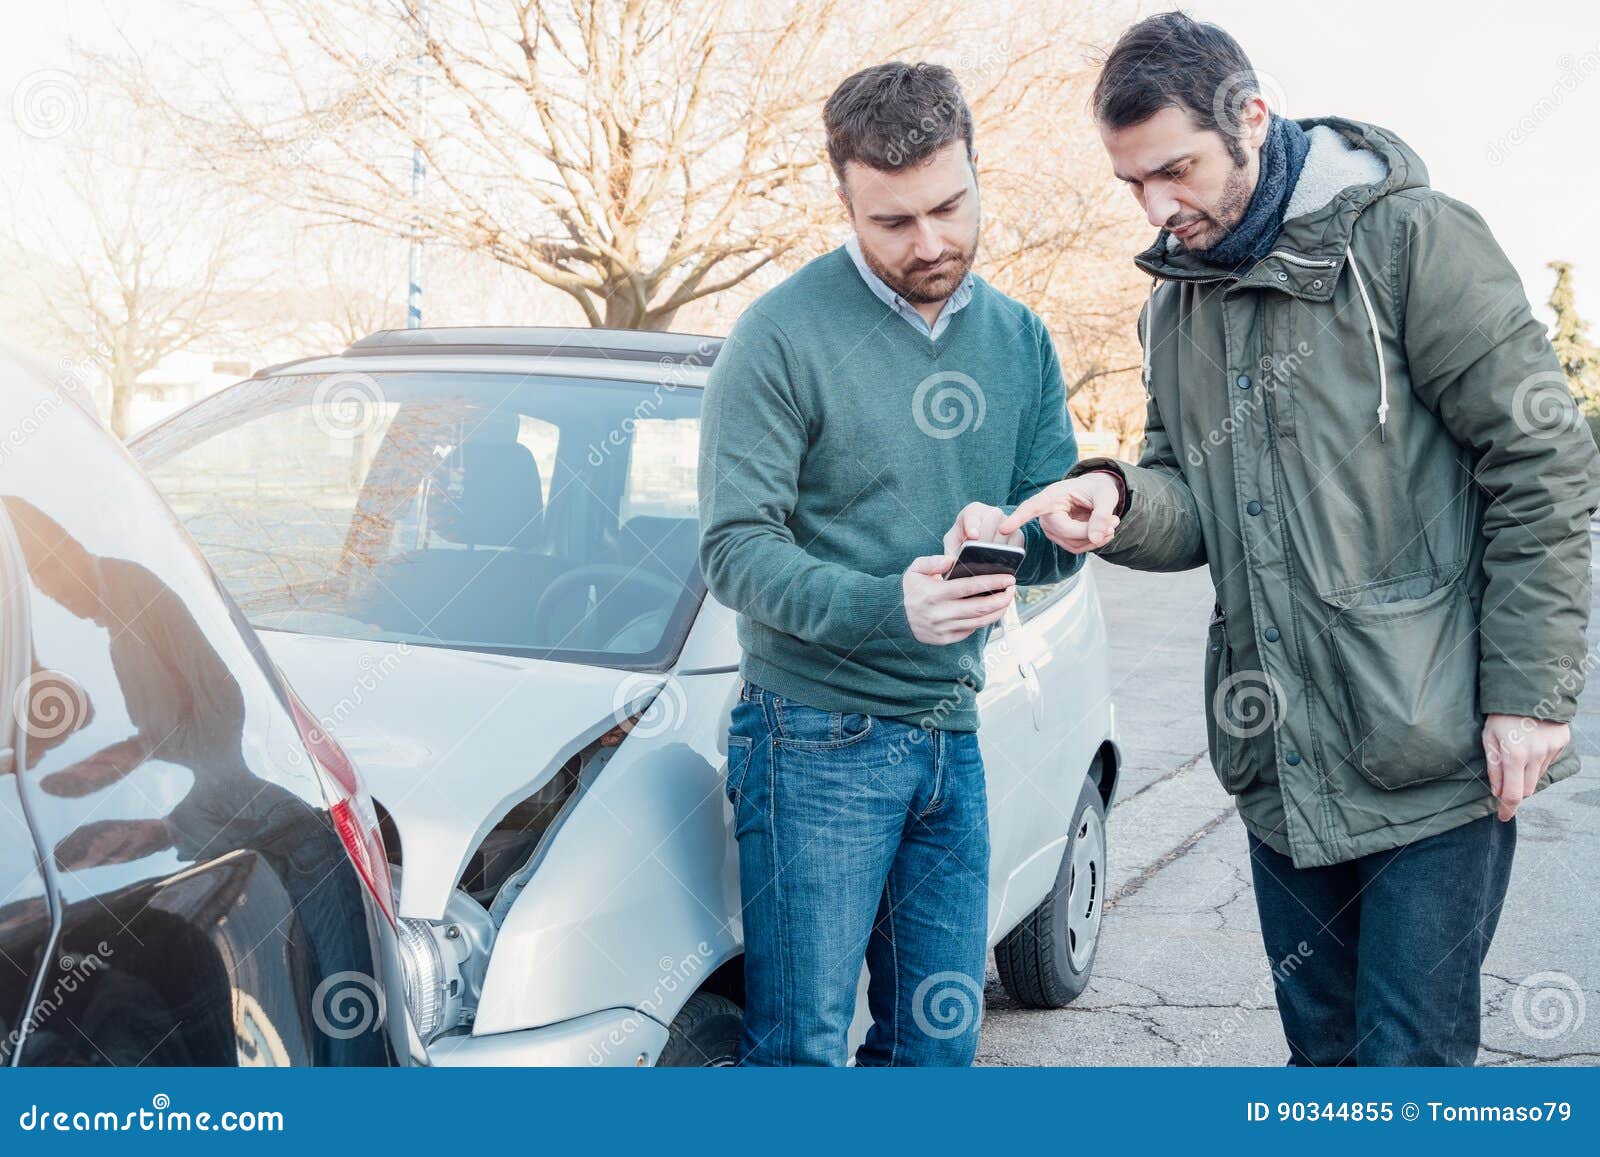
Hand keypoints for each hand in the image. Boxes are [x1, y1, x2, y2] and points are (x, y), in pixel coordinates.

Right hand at [902, 553, 1016, 644]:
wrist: (893, 615)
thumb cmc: (910, 589)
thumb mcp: (915, 569)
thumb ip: (933, 561)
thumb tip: (952, 559)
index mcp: (934, 594)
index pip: (969, 588)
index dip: (992, 583)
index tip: (1009, 578)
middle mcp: (939, 614)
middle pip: (979, 608)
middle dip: (1001, 599)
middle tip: (1013, 589)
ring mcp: (943, 629)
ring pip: (978, 622)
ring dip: (997, 611)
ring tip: (1007, 600)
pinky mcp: (945, 639)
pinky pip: (970, 631)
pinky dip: (983, 621)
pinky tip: (991, 611)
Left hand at [943, 502, 1024, 558]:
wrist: (984, 539)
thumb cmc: (964, 539)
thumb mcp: (953, 541)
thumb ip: (950, 549)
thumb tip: (953, 562)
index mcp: (973, 511)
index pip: (972, 516)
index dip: (973, 526)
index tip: (973, 535)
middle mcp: (992, 512)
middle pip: (989, 527)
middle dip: (983, 544)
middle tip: (978, 559)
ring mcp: (1007, 522)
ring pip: (1003, 537)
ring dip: (995, 552)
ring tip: (987, 565)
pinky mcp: (1018, 534)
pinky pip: (1015, 545)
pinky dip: (1008, 556)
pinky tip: (1000, 566)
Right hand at [997, 473, 1120, 552]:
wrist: (1097, 494)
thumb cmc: (1098, 489)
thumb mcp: (1106, 496)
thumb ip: (1102, 514)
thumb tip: (1095, 538)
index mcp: (1052, 496)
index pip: (1032, 508)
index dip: (1018, 518)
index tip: (1003, 529)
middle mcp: (1046, 514)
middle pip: (1067, 532)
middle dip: (1093, 530)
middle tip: (1115, 521)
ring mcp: (1051, 529)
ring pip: (1073, 544)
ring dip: (1097, 538)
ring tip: (1111, 523)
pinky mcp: (1060, 539)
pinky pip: (1077, 549)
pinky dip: (1094, 543)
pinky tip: (1103, 531)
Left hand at [1483, 713, 1569, 820]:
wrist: (1529, 689)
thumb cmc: (1500, 714)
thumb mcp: (1488, 738)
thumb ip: (1493, 767)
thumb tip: (1497, 792)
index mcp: (1514, 755)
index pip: (1513, 794)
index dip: (1507, 809)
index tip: (1503, 817)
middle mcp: (1536, 755)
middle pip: (1528, 789)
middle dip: (1515, 792)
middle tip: (1504, 784)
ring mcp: (1551, 749)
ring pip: (1537, 776)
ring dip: (1525, 775)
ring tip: (1515, 755)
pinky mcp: (1561, 743)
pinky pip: (1547, 762)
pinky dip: (1537, 762)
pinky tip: (1530, 745)